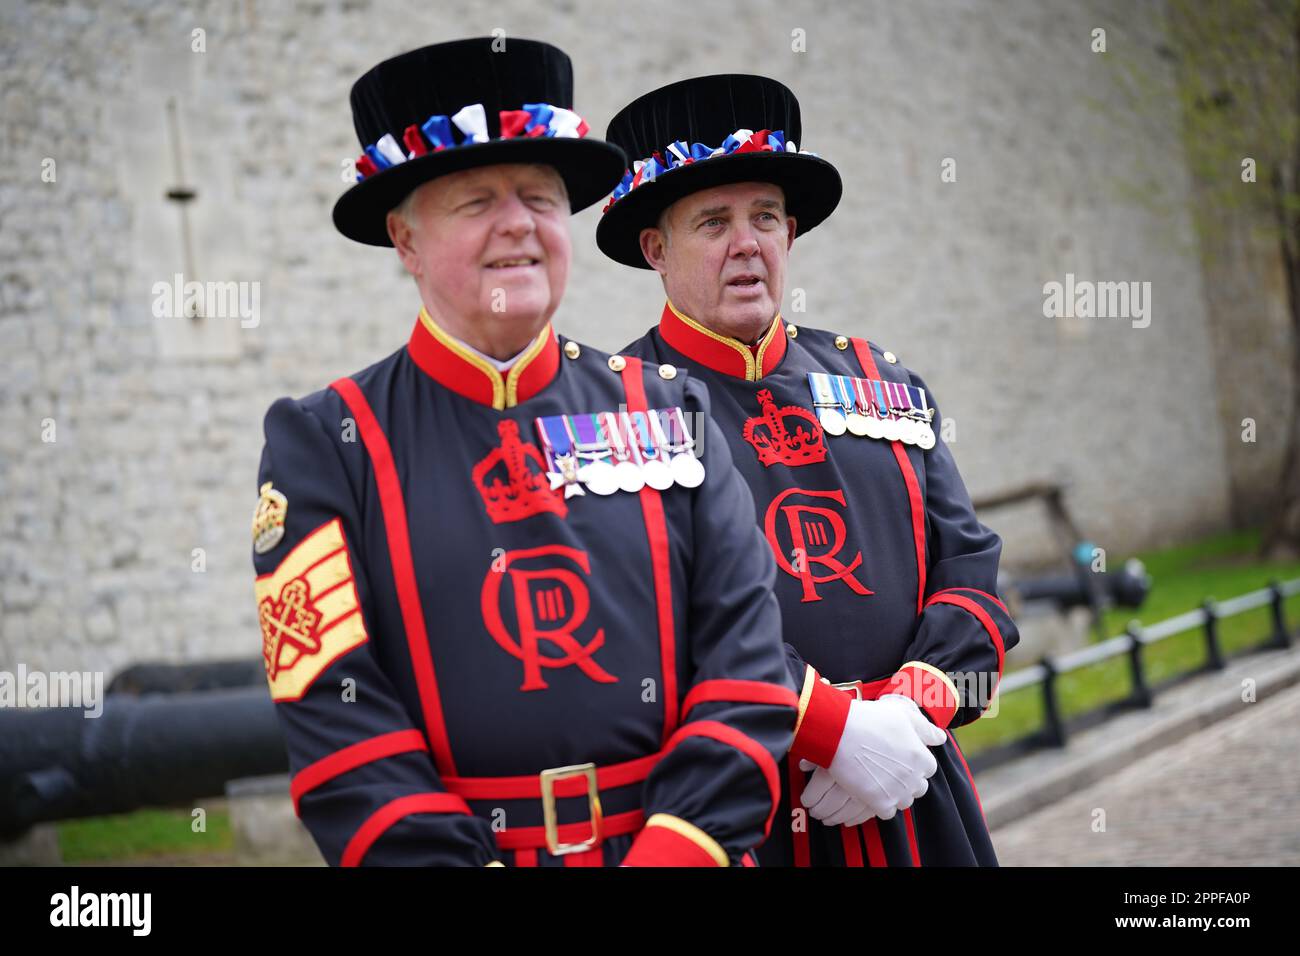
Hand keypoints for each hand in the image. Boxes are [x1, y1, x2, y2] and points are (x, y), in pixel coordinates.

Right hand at [803, 694, 946, 820]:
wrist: (840, 732)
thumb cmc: (871, 719)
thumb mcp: (902, 715)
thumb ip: (926, 728)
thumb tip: (941, 738)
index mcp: (923, 758)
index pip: (928, 768)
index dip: (913, 761)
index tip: (898, 755)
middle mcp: (914, 778)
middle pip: (918, 787)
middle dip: (906, 779)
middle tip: (887, 767)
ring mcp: (898, 792)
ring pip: (904, 801)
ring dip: (895, 793)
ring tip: (878, 778)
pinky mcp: (880, 803)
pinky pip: (888, 812)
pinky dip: (880, 804)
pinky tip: (870, 789)